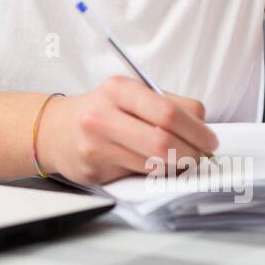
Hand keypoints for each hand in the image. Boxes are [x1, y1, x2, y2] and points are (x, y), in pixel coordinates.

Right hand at [36, 76, 218, 184]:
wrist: (55, 131)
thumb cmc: (101, 112)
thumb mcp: (129, 95)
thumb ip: (165, 104)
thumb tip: (202, 129)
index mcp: (118, 89)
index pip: (169, 111)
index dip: (198, 130)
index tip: (209, 139)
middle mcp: (103, 115)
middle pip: (164, 141)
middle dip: (192, 153)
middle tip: (200, 156)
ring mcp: (96, 145)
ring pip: (154, 163)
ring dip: (176, 166)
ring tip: (178, 161)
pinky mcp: (94, 169)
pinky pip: (139, 176)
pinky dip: (156, 174)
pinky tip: (154, 166)